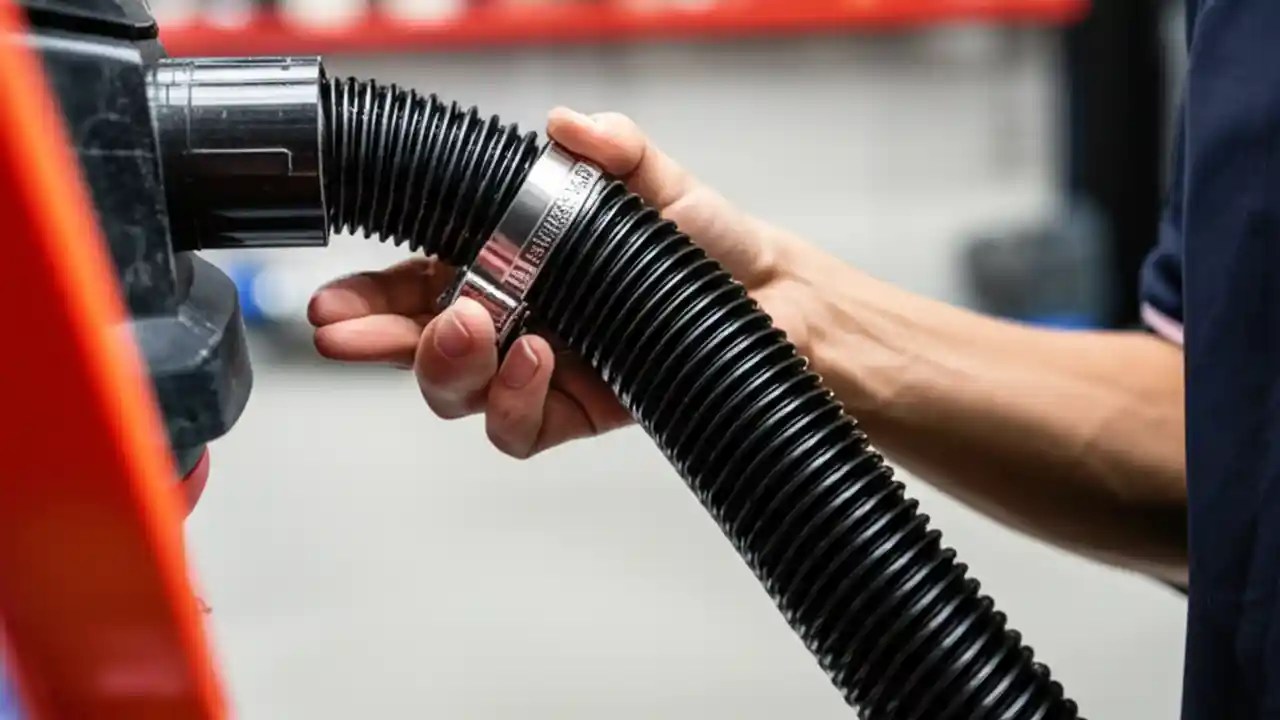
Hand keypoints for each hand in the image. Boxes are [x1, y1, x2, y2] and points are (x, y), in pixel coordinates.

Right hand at [309, 108, 816, 457]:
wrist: (766, 302)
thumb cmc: (703, 243)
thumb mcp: (653, 182)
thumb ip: (613, 148)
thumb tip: (568, 125)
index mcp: (508, 264)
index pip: (417, 284)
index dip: (368, 298)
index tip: (331, 305)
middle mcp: (512, 321)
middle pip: (418, 346)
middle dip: (377, 341)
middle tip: (354, 331)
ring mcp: (537, 373)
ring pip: (456, 392)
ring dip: (447, 364)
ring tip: (477, 327)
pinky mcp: (571, 413)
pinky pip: (516, 430)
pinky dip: (512, 399)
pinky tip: (536, 361)